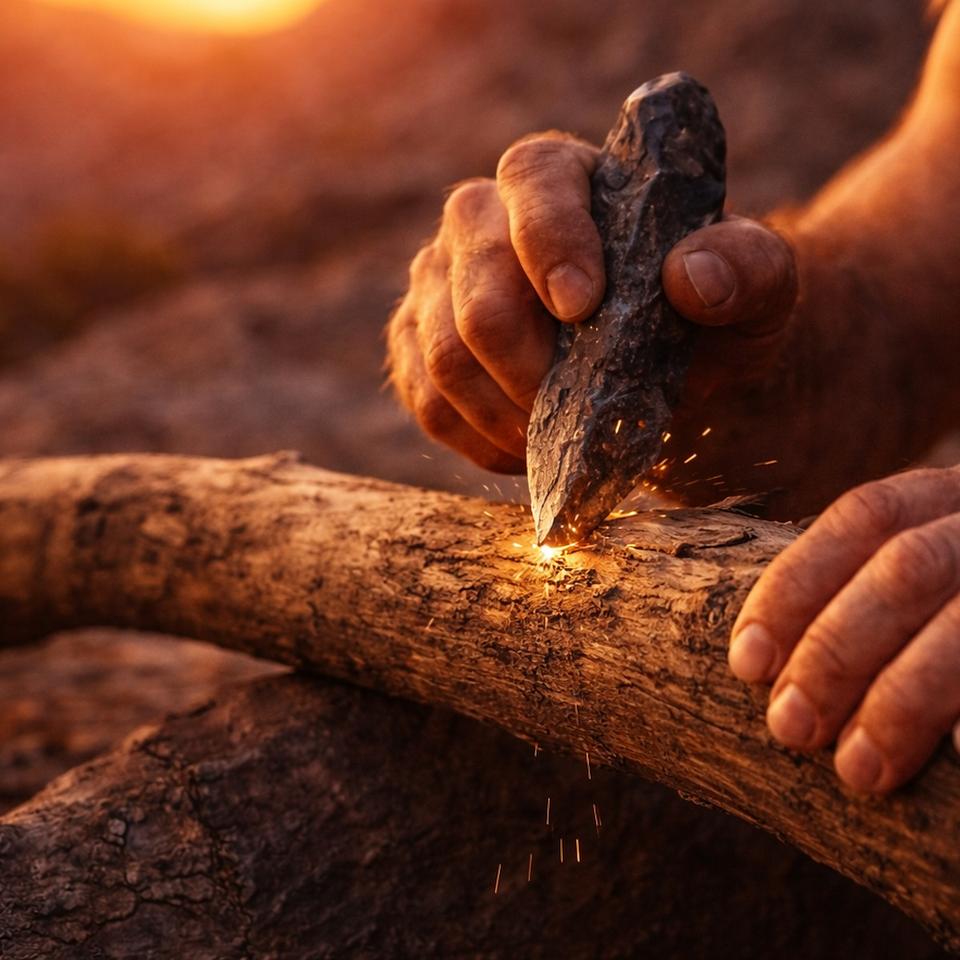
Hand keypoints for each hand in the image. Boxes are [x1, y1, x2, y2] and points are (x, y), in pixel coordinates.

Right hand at [387, 133, 797, 471]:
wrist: (665, 375)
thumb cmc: (706, 322)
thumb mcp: (758, 292)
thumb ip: (748, 268)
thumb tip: (690, 275)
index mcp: (556, 177)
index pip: (532, 183)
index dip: (551, 244)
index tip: (585, 308)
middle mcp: (478, 219)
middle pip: (474, 292)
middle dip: (532, 368)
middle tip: (582, 409)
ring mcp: (437, 284)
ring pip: (443, 357)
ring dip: (508, 414)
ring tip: (562, 435)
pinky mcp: (417, 345)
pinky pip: (428, 402)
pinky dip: (481, 440)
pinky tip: (529, 445)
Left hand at [730, 467, 959, 791]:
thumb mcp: (933, 571)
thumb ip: (874, 596)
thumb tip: (768, 663)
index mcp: (956, 495)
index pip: (862, 519)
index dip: (795, 586)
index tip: (747, 661)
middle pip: (908, 569)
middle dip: (838, 651)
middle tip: (789, 728)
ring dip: (907, 697)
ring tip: (859, 771)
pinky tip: (956, 755)